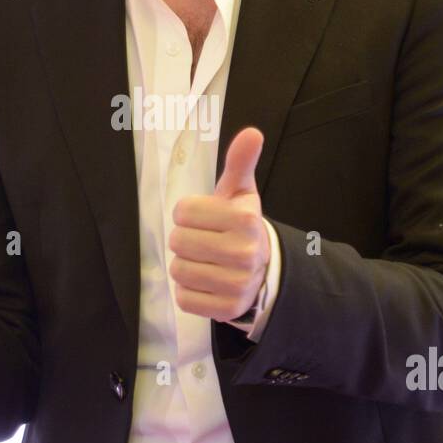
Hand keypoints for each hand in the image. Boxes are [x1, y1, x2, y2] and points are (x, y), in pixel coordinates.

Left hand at [168, 126, 269, 319]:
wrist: (263, 270)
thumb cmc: (242, 226)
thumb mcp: (241, 193)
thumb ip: (241, 162)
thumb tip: (251, 132)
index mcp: (246, 220)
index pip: (183, 212)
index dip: (187, 214)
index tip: (203, 218)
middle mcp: (245, 253)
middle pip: (179, 242)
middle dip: (185, 239)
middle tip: (203, 241)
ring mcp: (237, 285)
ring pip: (179, 271)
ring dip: (185, 265)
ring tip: (203, 260)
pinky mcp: (226, 309)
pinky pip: (184, 298)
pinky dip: (188, 290)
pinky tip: (205, 281)